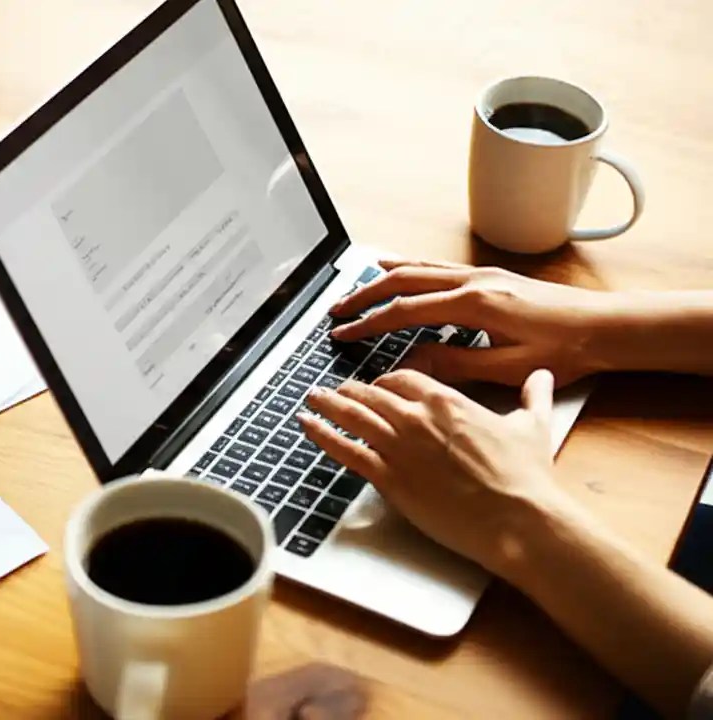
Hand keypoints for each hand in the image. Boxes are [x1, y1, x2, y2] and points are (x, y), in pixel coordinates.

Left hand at [300, 368, 573, 578]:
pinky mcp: (388, 478)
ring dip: (327, 404)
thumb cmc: (527, 477)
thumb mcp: (534, 427)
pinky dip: (322, 435)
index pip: (404, 378)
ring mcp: (399, 447)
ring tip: (312, 398)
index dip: (387, 380)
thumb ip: (533, 397)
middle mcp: (417, 418)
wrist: (518, 519)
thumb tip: (542, 377)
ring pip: (352, 415)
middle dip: (351, 390)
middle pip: (372, 393)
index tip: (379, 383)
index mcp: (447, 401)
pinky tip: (307, 425)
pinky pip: (345, 450)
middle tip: (336, 390)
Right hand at [328, 258, 608, 386]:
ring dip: (382, 278)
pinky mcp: (490, 277)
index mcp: (475, 304)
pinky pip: (437, 266)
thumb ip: (454, 364)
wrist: (607, 327)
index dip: (370, 323)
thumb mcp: (508, 368)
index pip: (406, 310)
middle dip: (364, 294)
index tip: (343, 333)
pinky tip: (399, 269)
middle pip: (403, 279)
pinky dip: (409, 267)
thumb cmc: (566, 350)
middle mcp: (474, 281)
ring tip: (355, 287)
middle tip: (336, 309)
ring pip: (418, 267)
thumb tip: (411, 361)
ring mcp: (482, 274)